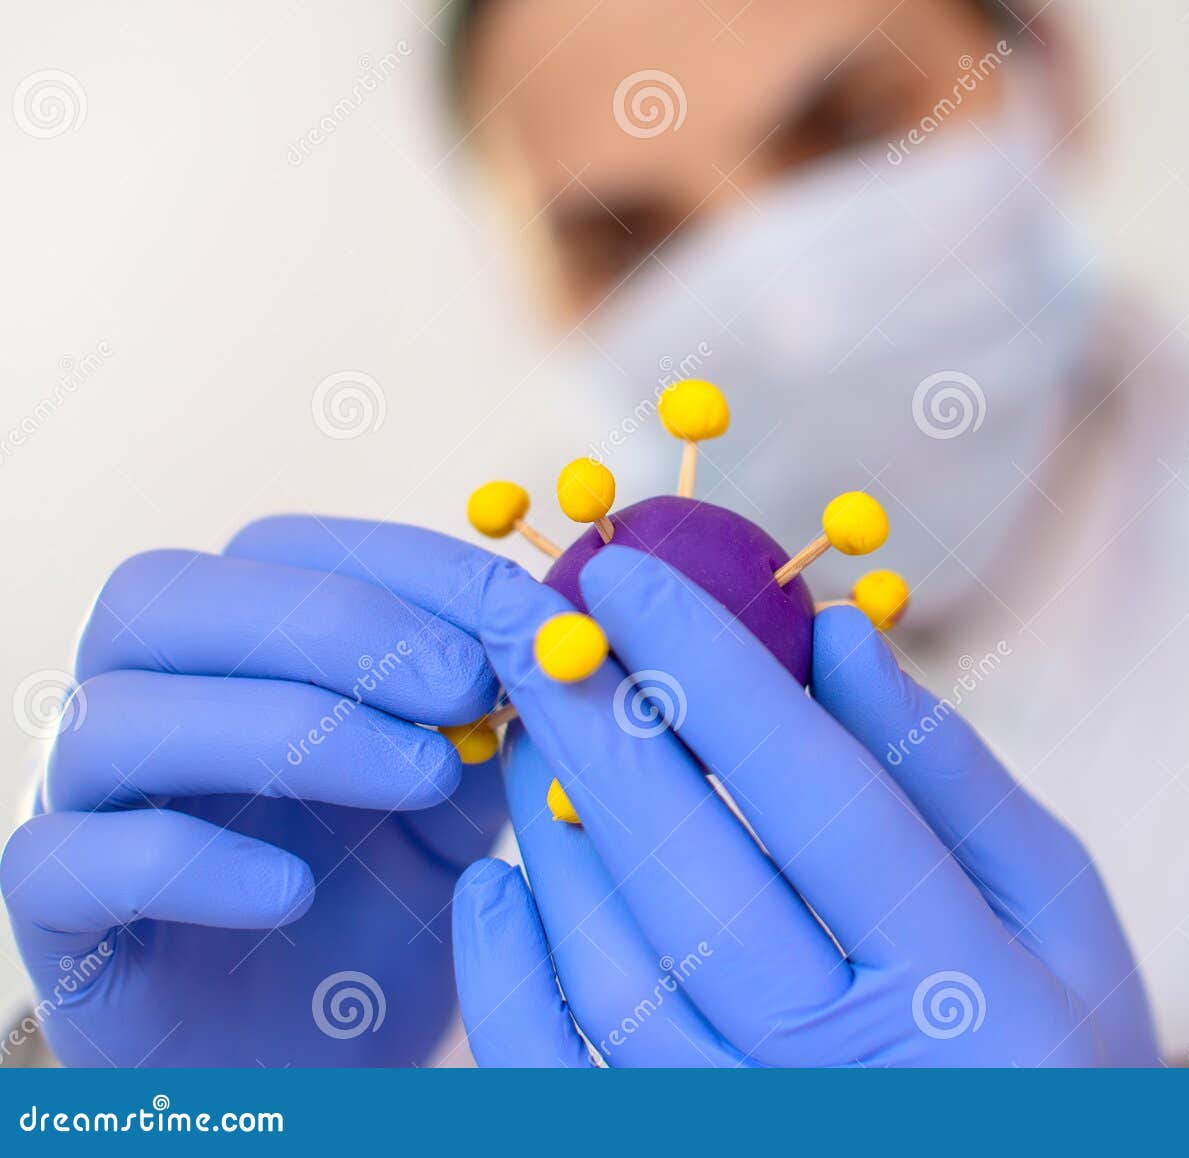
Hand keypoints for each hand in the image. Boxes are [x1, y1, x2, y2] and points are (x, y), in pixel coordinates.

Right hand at [1, 517, 511, 1065]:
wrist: (312, 1065)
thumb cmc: (384, 910)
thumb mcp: (457, 802)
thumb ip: (481, 720)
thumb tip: (543, 631)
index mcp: (229, 650)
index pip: (280, 549)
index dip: (400, 563)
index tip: (514, 609)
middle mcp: (139, 701)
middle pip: (166, 596)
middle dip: (334, 623)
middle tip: (463, 685)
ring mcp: (84, 802)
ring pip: (116, 715)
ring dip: (284, 729)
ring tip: (426, 778)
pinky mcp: (57, 911)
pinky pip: (68, 858)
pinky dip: (186, 863)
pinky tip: (292, 894)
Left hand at [452, 547, 1157, 1066]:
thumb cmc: (1065, 1039)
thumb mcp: (1054, 901)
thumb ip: (946, 770)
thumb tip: (833, 632)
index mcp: (960, 985)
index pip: (814, 794)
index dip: (712, 674)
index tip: (629, 576)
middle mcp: (847, 1071)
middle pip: (691, 873)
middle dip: (598, 728)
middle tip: (534, 626)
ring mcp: (755, 1128)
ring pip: (618, 975)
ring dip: (558, 836)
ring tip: (535, 734)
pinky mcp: (686, 1155)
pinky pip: (562, 1084)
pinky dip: (510, 987)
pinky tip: (497, 887)